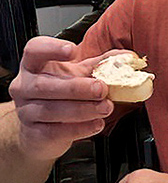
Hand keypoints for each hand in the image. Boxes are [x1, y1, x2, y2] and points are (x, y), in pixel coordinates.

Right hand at [9, 37, 121, 161]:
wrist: (41, 129)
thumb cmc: (60, 95)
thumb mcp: (79, 75)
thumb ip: (101, 64)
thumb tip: (127, 58)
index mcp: (35, 65)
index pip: (34, 50)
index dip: (51, 49)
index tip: (72, 50)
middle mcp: (24, 86)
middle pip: (44, 84)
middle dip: (76, 87)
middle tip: (101, 89)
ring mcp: (26, 111)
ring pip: (51, 110)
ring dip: (83, 109)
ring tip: (105, 107)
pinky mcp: (34, 133)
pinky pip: (55, 131)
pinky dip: (79, 128)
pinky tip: (96, 124)